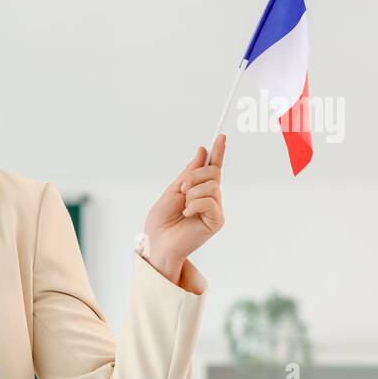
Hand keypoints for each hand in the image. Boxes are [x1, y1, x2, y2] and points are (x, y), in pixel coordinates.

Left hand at [140, 134, 225, 280]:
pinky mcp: (216, 221)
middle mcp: (210, 198)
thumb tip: (202, 151)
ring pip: (211, 186)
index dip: (218, 152)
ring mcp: (214, 210)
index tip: (221, 136)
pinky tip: (187, 214)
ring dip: (191, 193)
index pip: (213, 168)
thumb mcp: (173, 190)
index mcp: (199, 190)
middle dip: (192, 177)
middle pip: (213, 173)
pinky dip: (195, 205)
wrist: (157, 242)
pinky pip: (210, 201)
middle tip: (181, 190)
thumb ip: (189, 172)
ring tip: (183, 206)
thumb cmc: (161, 221)